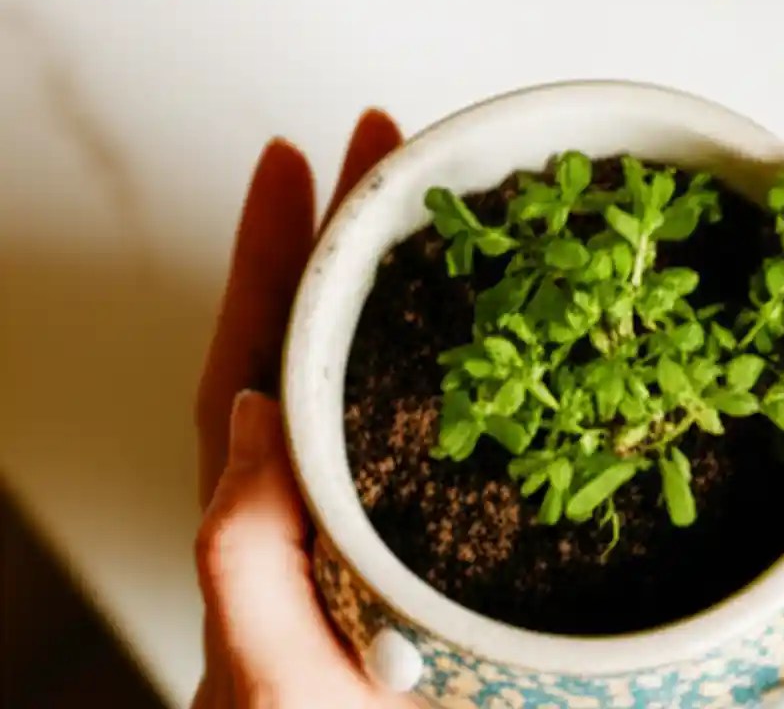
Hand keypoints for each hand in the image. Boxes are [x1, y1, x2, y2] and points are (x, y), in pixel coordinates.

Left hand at [193, 112, 411, 707]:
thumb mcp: (272, 677)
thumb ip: (248, 562)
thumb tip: (257, 420)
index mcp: (267, 528)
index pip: (252, 369)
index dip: (268, 265)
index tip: (294, 170)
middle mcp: (319, 508)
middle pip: (314, 348)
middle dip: (340, 240)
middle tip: (386, 150)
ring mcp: (380, 519)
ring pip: (377, 380)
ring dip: (399, 287)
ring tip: (444, 211)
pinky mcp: (443, 541)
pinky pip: (443, 430)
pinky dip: (465, 366)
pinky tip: (514, 337)